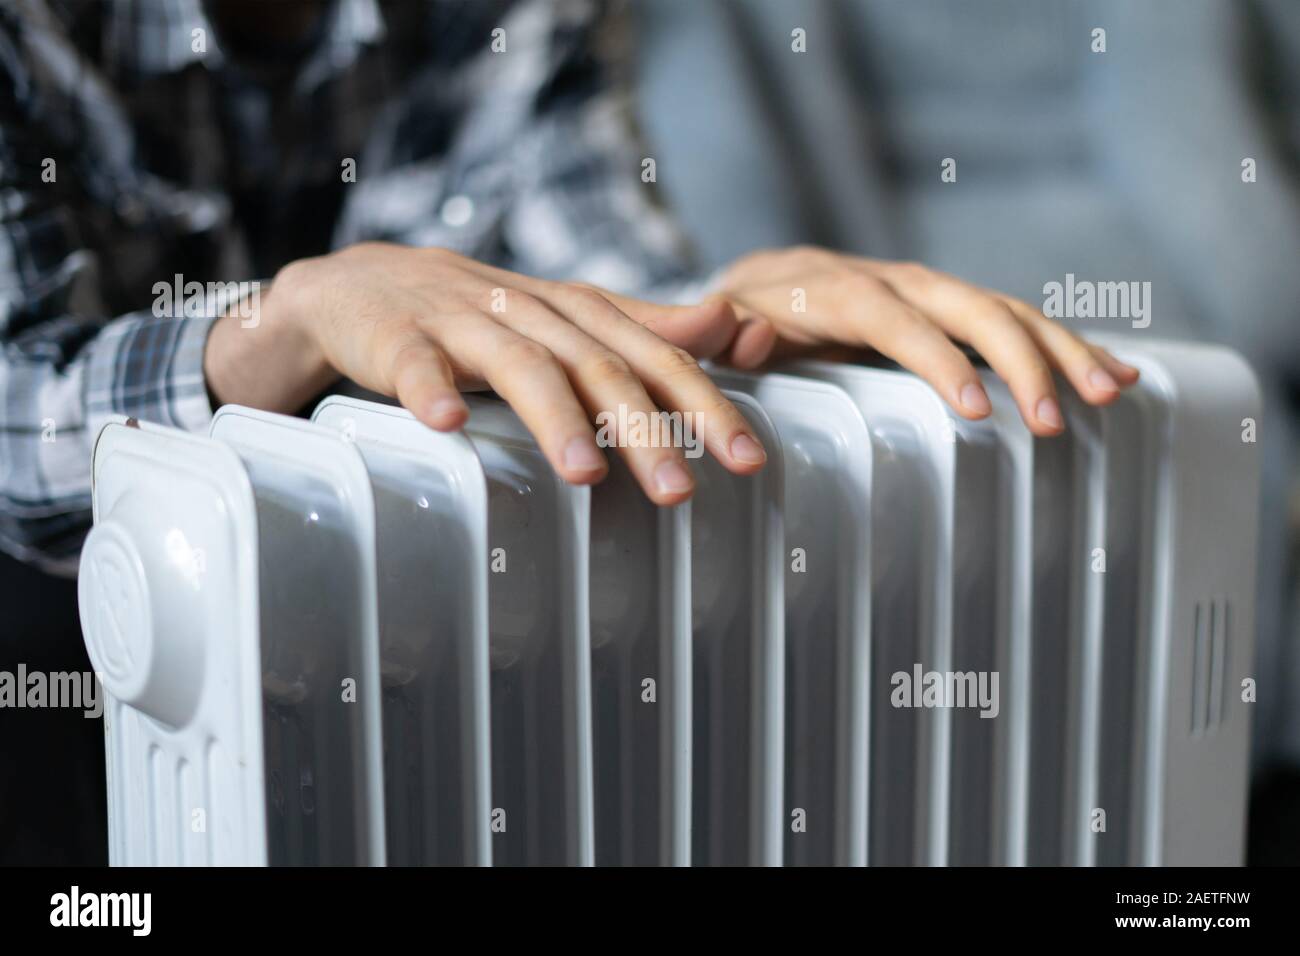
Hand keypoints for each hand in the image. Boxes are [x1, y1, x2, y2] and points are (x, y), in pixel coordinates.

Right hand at [203, 243, 765, 504]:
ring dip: (555, 418)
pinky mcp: (398, 338)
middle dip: (645, 430)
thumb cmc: (483, 313)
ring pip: (519, 366)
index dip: (706, 406)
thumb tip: (728, 325)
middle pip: (599, 368)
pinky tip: (445, 421)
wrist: (364, 283)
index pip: (657, 359)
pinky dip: (429, 388)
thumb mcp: (570, 315)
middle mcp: (533, 313)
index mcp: (580, 312)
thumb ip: (647, 326)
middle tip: (680, 491)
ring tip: (585, 474)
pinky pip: (414, 363)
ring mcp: (463, 322)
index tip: (749, 460)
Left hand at [713, 246, 1139, 435]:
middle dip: (1019, 358)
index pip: (891, 318)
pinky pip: (1012, 323)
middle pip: (968, 308)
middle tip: (1054, 415)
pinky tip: (1110, 372)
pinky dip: (1062, 346)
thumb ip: (720, 332)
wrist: (756, 283)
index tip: (972, 408)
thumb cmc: (735, 318)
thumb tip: (742, 333)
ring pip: (1005, 311)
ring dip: (1060, 349)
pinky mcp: (948, 312)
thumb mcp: (715, 328)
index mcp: (833, 289)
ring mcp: (927, 294)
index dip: (934, 359)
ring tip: (1110, 391)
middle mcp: (892, 281)